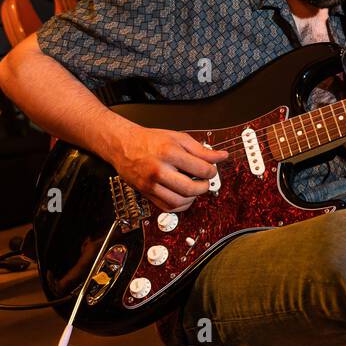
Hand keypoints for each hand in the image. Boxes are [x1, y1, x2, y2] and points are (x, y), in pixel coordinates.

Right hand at [108, 125, 228, 210]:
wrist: (124, 145)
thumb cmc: (150, 140)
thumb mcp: (178, 138)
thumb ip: (201, 149)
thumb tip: (221, 156)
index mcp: (169, 153)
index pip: (201, 169)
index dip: (212, 171)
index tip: (211, 170)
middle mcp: (159, 170)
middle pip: (190, 188)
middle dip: (204, 187)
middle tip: (205, 181)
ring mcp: (151, 184)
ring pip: (179, 201)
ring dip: (193, 197)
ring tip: (194, 188)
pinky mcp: (146, 193)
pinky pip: (167, 207)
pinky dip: (180, 205)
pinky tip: (184, 195)